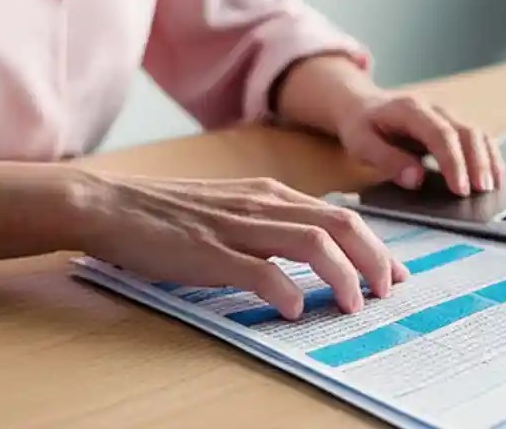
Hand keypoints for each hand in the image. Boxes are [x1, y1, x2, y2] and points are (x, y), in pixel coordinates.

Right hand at [74, 172, 409, 318]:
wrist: (110, 204)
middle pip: (342, 224)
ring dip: (343, 275)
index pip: (342, 215)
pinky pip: (259, 271)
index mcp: (271, 194)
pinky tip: (294, 310)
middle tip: (388, 292)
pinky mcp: (209, 252)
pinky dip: (285, 291)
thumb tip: (315, 251)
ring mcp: (238, 227)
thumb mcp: (232, 207)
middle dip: (375, 259)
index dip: (377, 245)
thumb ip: (271, 223)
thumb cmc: (168, 213)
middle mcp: (263, 204)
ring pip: (313, 243)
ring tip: (354, 305)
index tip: (395, 274)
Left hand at [336, 93, 504, 196]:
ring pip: (478, 134)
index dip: (453, 162)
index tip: (460, 190)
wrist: (362, 105)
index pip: (440, 134)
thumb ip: (387, 160)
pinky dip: (489, 159)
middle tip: (482, 192)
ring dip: (488, 161)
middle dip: (478, 163)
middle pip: (467, 132)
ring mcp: (448, 116)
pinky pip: (478, 140)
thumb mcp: (361, 143)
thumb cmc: (361, 126)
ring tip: (492, 189)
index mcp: (410, 109)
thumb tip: (416, 179)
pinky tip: (494, 180)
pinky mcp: (454, 126)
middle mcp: (435, 109)